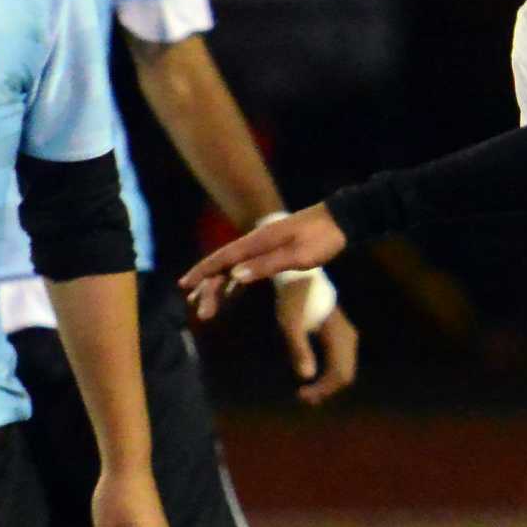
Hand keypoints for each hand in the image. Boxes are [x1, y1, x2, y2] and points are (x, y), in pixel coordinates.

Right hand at [178, 204, 347, 320]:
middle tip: (197, 306)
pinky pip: (247, 265)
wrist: (341, 220)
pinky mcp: (275, 248)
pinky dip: (235, 278)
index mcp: (258, 241)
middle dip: (207, 284)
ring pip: (234, 265)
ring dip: (219, 282)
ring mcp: (265, 244)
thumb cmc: (322, 239)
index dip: (203, 272)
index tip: (184, 285)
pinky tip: (232, 288)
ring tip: (206, 301)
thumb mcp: (297, 256)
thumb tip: (235, 276)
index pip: (223, 258)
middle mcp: (257, 241)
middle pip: (224, 263)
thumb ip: (266, 265)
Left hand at [274, 290, 359, 404]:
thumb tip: (306, 376)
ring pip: (345, 369)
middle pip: (345, 375)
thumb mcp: (290, 323)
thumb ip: (298, 349)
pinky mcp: (342, 335)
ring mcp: (348, 336)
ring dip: (328, 383)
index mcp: (338, 336)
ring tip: (307, 391)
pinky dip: (329, 373)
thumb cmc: (292, 297)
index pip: (339, 374)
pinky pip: (341, 361)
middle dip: (326, 390)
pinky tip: (314, 376)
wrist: (299, 277)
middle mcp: (349, 338)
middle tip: (303, 398)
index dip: (322, 390)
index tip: (301, 395)